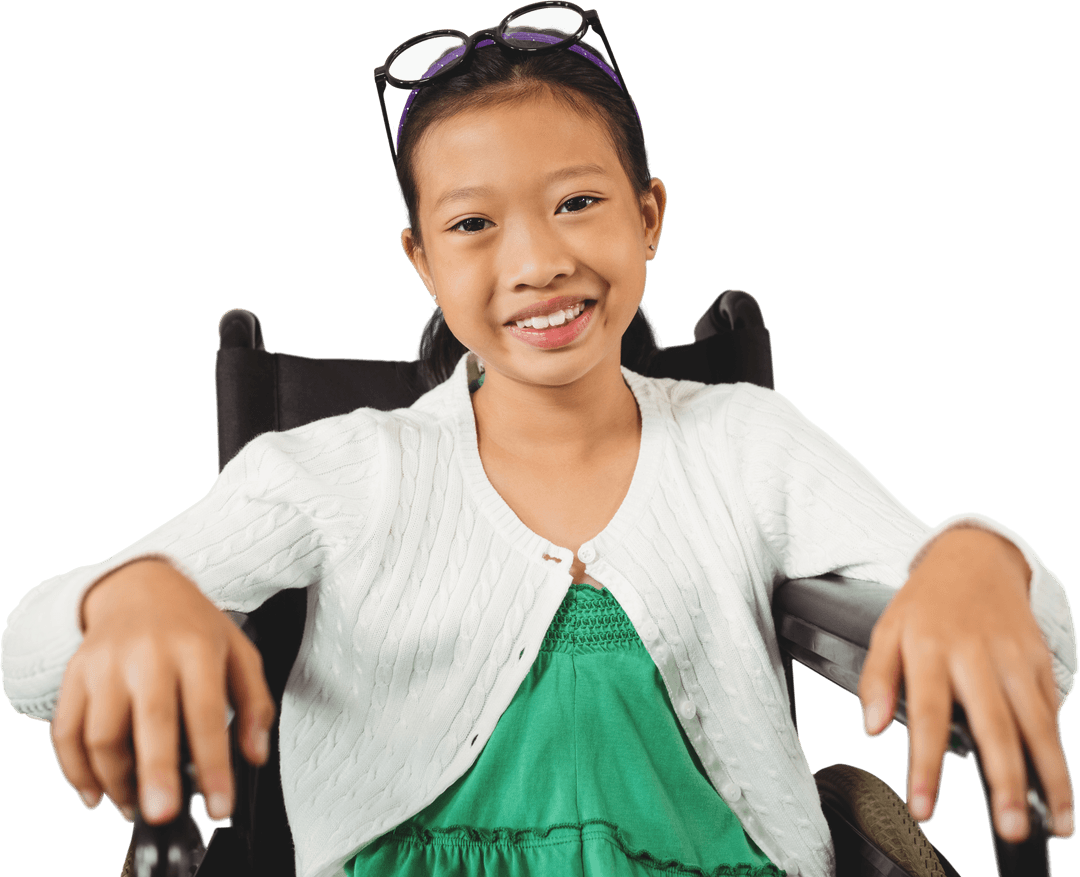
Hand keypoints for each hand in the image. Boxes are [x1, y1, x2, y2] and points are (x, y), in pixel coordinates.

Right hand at [49, 558, 275, 825]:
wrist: (141, 585)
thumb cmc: (194, 626)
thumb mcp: (239, 653)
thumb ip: (254, 704)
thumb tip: (255, 755)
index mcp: (196, 649)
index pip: (207, 714)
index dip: (214, 765)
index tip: (220, 805)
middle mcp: (148, 655)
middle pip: (149, 722)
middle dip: (156, 774)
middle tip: (163, 814)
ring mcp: (106, 664)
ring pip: (101, 734)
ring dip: (116, 781)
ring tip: (137, 804)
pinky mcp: (75, 675)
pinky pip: (65, 732)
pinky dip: (75, 771)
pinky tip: (97, 793)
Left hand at [858, 528, 1074, 841]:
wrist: (974, 558)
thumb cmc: (926, 602)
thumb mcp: (886, 629)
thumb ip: (876, 678)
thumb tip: (870, 727)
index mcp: (929, 648)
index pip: (926, 715)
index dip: (925, 766)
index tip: (924, 809)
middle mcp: (975, 655)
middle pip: (993, 725)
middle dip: (1003, 781)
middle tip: (1008, 828)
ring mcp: (1013, 659)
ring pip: (1036, 725)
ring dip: (1048, 778)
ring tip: (1052, 824)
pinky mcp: (1040, 662)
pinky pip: (1051, 714)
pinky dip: (1058, 753)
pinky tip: (1059, 790)